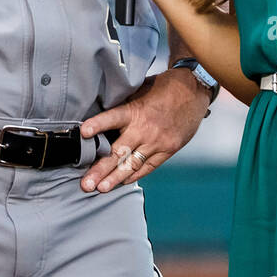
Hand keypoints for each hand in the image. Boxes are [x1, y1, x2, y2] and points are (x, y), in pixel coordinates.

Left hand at [77, 67, 208, 192]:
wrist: (194, 90)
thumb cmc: (164, 88)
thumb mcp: (141, 90)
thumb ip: (124, 106)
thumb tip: (102, 117)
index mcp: (136, 110)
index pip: (112, 118)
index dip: (97, 125)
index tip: (82, 133)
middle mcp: (145, 129)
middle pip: (119, 152)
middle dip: (100, 169)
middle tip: (86, 184)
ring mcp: (157, 142)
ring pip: (132, 164)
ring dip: (115, 178)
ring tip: (100, 188)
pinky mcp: (168, 149)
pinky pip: (148, 166)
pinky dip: (134, 175)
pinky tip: (122, 182)